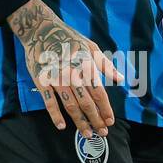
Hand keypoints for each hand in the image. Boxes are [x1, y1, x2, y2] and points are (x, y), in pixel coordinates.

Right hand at [7, 0, 122, 136]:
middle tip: (102, 133)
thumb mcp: (91, 46)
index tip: (110, 121)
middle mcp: (73, 74)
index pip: (99, 93)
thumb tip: (121, 79)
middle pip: (87, 103)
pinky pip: (49, 102)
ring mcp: (56, 79)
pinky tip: (62, 126)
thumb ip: (106, 65)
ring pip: (70, 105)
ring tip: (87, 134)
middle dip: (96, 120)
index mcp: (86, 66)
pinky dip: (55, 115)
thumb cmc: (69, 38)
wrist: (41, 29)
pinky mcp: (42, 81)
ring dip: (80, 122)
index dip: (105, 109)